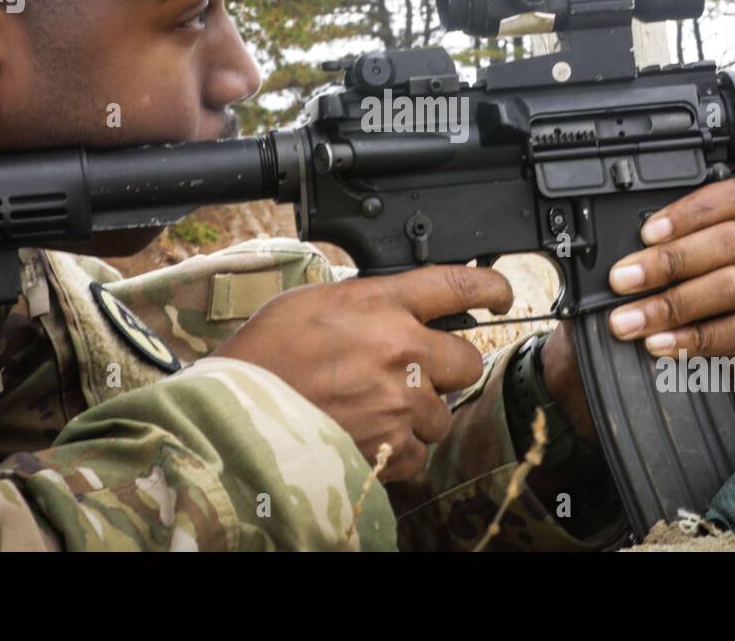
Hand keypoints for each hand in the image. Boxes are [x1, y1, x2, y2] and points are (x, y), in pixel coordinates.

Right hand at [212, 265, 512, 480]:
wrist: (235, 412)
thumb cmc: (264, 354)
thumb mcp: (312, 301)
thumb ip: (364, 302)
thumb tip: (393, 305)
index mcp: (380, 303)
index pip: (457, 283)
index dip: (490, 286)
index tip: (499, 293)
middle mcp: (400, 348)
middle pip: (466, 359)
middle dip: (446, 367)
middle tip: (413, 372)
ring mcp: (399, 400)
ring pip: (442, 412)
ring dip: (418, 412)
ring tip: (373, 409)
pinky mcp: (391, 445)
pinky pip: (419, 451)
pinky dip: (398, 448)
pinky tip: (367, 435)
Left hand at [541, 178, 734, 439]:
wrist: (647, 372)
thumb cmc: (643, 314)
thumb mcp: (633, 281)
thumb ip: (630, 258)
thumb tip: (595, 252)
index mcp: (721, 233)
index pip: (733, 199)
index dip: (694, 209)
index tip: (646, 233)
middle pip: (734, 240)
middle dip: (671, 259)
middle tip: (621, 281)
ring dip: (673, 303)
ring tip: (627, 323)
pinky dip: (694, 339)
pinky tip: (658, 345)